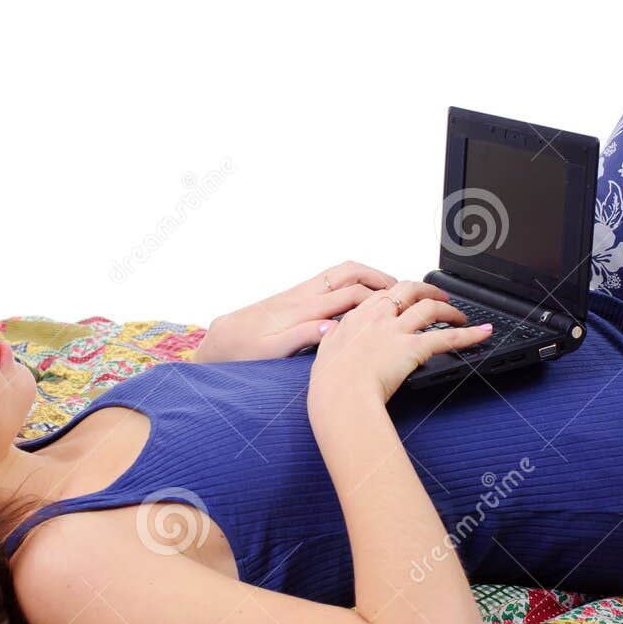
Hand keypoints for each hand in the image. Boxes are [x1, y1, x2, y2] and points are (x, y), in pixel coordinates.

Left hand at [191, 260, 399, 363]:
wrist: (218, 340)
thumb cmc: (242, 350)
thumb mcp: (270, 351)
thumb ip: (301, 338)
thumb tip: (331, 328)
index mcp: (303, 309)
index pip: (350, 294)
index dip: (380, 295)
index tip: (401, 302)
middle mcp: (303, 296)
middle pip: (349, 273)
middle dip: (379, 276)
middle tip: (403, 288)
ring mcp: (300, 294)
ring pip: (340, 272)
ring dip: (366, 274)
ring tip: (389, 287)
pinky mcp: (295, 297)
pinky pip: (330, 280)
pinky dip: (352, 280)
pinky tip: (361, 293)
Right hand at [308, 280, 492, 405]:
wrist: (339, 396)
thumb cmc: (330, 381)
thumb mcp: (324, 351)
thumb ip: (330, 337)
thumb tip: (329, 331)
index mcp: (357, 317)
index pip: (383, 295)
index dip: (398, 295)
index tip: (405, 300)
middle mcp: (378, 317)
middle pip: (408, 290)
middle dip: (427, 290)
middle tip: (438, 296)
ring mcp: (396, 330)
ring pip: (429, 307)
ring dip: (448, 308)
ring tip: (460, 315)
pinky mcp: (413, 347)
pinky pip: (448, 337)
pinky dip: (470, 334)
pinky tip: (483, 333)